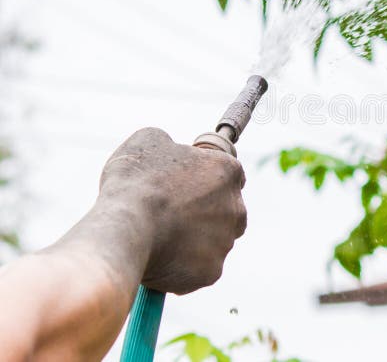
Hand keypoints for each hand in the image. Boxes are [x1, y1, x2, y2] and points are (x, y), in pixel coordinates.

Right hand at [98, 128, 246, 293]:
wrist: (124, 227)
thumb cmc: (135, 180)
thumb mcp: (150, 141)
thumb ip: (172, 146)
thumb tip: (170, 151)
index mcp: (228, 172)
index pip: (228, 174)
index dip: (205, 178)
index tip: (186, 182)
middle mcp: (236, 208)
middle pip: (224, 210)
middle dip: (202, 212)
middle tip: (169, 212)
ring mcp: (225, 242)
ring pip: (210, 242)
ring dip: (190, 240)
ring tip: (156, 235)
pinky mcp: (211, 272)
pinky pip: (197, 268)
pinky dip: (180, 267)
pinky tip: (157, 257)